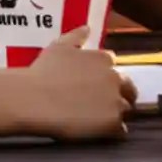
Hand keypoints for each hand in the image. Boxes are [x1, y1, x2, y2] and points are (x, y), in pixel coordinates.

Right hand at [26, 26, 137, 141]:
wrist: (33, 99)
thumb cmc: (43, 72)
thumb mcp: (59, 46)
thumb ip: (76, 36)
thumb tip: (87, 28)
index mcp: (104, 59)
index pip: (115, 68)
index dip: (105, 78)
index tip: (95, 86)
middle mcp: (115, 78)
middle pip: (128, 89)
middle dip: (120, 96)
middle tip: (102, 106)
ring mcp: (115, 100)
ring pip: (125, 109)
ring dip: (116, 114)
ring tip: (98, 121)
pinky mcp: (112, 122)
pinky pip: (121, 129)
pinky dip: (114, 132)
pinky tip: (100, 133)